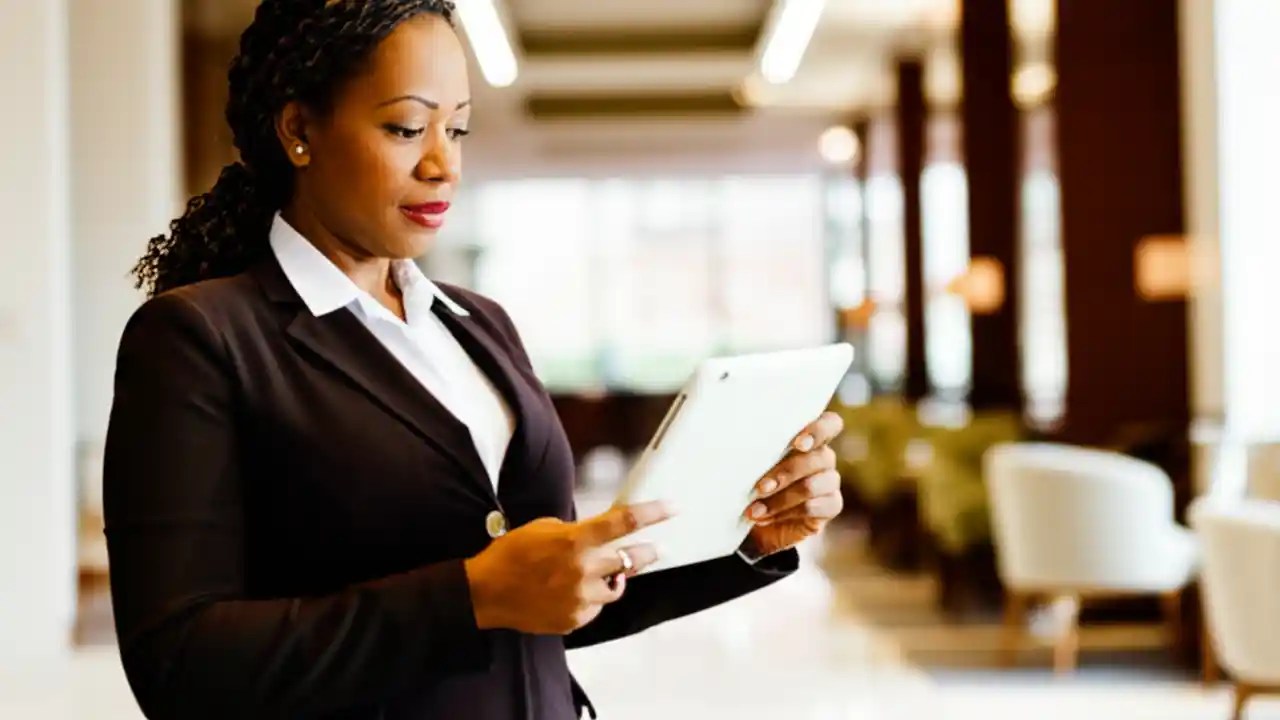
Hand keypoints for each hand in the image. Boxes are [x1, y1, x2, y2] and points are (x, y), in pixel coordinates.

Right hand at [464, 501, 672, 634]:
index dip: (653, 513)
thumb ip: (576, 531)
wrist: (486, 594)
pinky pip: (596, 606)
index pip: (624, 522)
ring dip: (614, 577)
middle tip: (658, 549)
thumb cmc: (511, 555)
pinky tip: (574, 591)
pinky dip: (591, 597)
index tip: (672, 508)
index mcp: (575, 540)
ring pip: (616, 587)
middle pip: (631, 559)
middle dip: (647, 552)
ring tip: (604, 572)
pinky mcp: (575, 619)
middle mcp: (583, 570)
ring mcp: (580, 598)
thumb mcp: (543, 528)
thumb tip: (600, 533)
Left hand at [742, 412, 844, 556]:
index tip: (797, 444)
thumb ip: (759, 450)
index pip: (830, 424)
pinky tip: (764, 517)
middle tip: (760, 487)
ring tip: (754, 509)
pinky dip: (784, 514)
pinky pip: (813, 508)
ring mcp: (830, 482)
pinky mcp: (831, 506)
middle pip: (818, 458)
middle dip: (786, 473)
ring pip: (812, 486)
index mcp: (810, 438)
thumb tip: (738, 445)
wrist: (758, 518)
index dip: (818, 431)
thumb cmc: (754, 480)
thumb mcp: (755, 463)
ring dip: (780, 498)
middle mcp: (824, 457)